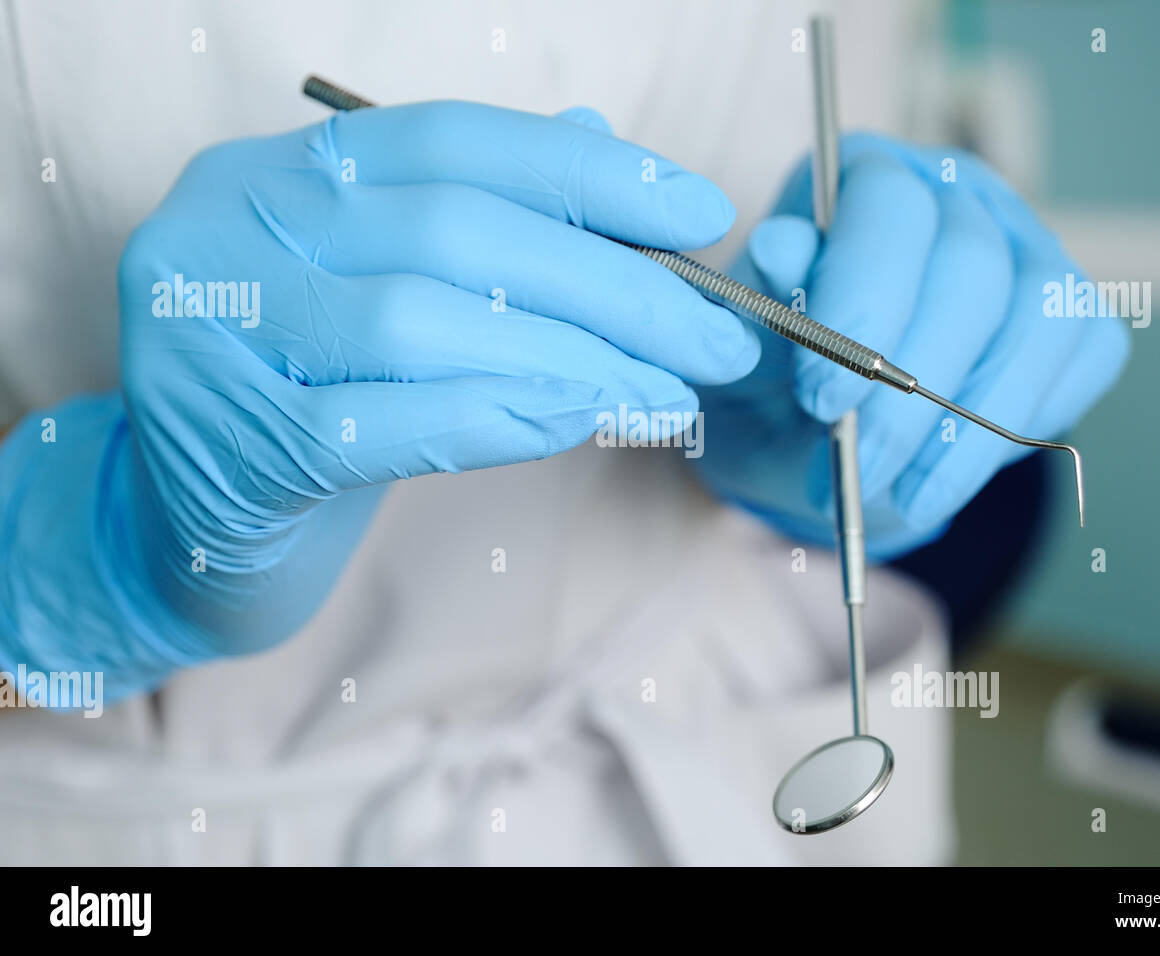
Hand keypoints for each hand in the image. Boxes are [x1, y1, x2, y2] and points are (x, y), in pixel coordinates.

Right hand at [1, 102, 758, 697]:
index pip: (452, 143)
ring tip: (672, 393)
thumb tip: (601, 148)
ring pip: (426, 324)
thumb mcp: (395, 299)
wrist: (195, 534)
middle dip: (610, 286)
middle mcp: (224, 231)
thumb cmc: (315, 401)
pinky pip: (389, 425)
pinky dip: (505, 417)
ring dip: (576, 360)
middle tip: (716, 336)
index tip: (699, 215)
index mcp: (273, 173)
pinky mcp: (228, 444)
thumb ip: (482, 223)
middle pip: (454, 233)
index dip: (587, 174)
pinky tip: (590, 422)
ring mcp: (209, 336)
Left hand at [694, 134, 1127, 557]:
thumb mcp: (746, 352)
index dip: (865, 303)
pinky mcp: (1075, 312)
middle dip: (914, 388)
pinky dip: (1018, 428)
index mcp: (868, 177)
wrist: (815, 437)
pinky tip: (948, 476)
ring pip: (1039, 316)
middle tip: (861, 468)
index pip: (891, 206)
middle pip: (972, 267)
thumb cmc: (774, 379)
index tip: (822, 399)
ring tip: (905, 497)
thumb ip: (761, 301)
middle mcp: (960, 195)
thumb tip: (779, 246)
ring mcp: (1029, 248)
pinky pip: (1082, 355)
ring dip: (972, 424)